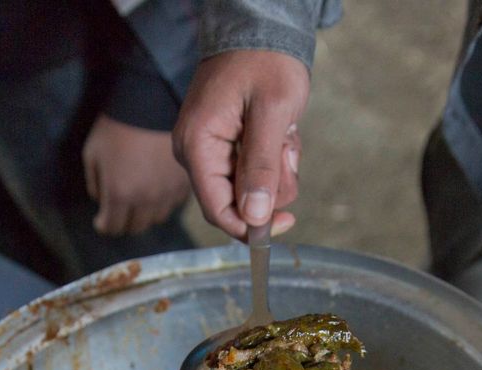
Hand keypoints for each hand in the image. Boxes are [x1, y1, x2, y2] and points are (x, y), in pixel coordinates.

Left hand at [83, 114, 191, 235]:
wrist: (152, 104)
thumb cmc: (117, 127)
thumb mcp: (92, 154)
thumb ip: (94, 184)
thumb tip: (102, 201)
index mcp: (121, 194)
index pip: (112, 226)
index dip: (104, 225)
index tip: (101, 220)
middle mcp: (146, 200)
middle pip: (135, 227)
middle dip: (123, 221)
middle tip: (118, 211)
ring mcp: (168, 194)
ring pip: (156, 218)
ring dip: (145, 214)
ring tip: (138, 200)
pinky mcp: (183, 185)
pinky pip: (172, 203)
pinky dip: (162, 201)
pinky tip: (156, 188)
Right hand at [172, 50, 307, 239]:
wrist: (260, 29)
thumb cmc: (266, 62)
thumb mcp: (272, 113)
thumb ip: (262, 167)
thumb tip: (254, 217)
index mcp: (197, 145)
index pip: (218, 210)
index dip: (251, 227)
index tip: (286, 224)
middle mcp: (194, 152)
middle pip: (236, 202)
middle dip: (271, 185)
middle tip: (286, 147)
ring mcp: (207, 150)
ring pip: (249, 189)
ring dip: (277, 169)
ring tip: (284, 134)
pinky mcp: (222, 147)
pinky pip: (252, 171)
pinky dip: (274, 158)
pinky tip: (280, 132)